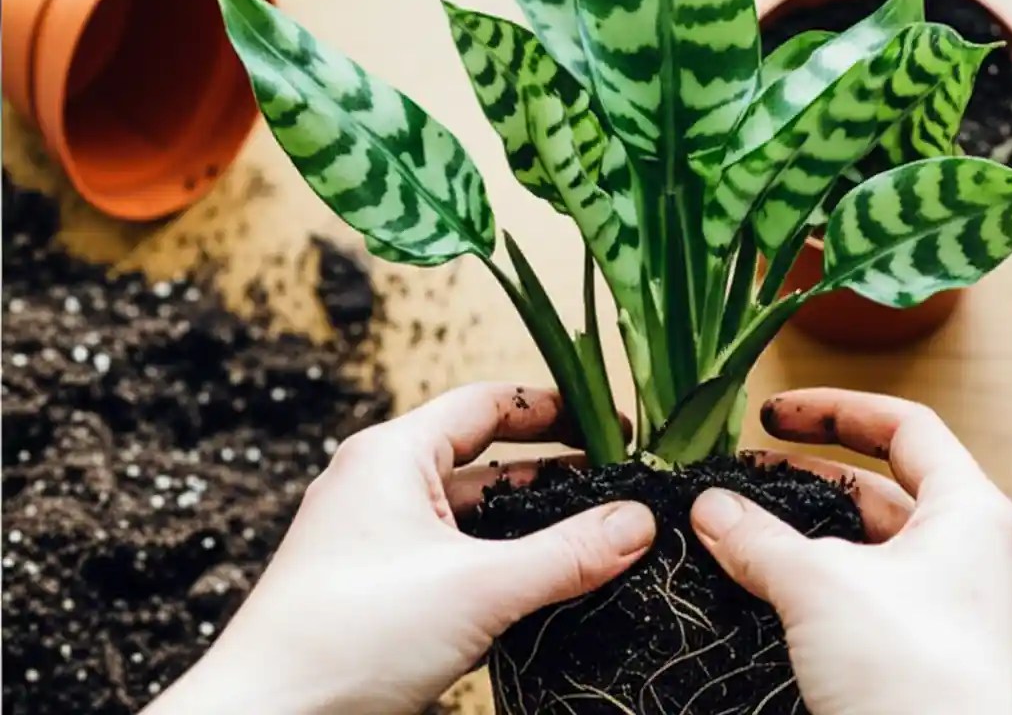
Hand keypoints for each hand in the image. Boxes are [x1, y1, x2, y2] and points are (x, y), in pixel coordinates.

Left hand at [145, 383, 654, 714]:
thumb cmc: (346, 636)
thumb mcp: (477, 588)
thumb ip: (565, 554)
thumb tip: (638, 522)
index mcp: (392, 455)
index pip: (487, 402)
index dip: (556, 409)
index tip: (613, 426)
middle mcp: (380, 485)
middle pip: (484, 457)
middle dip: (553, 470)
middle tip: (617, 484)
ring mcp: (376, 538)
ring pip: (470, 513)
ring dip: (529, 521)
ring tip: (594, 534)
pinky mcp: (378, 587)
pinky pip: (454, 555)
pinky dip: (500, 560)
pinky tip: (542, 583)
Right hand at [692, 389, 1011, 714]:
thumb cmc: (921, 682)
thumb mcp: (822, 590)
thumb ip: (760, 540)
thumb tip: (712, 507)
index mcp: (971, 512)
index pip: (905, 426)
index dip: (835, 409)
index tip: (773, 415)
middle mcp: (974, 555)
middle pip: (882, 490)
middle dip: (807, 481)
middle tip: (742, 480)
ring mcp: (958, 612)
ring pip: (872, 553)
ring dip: (809, 540)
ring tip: (742, 537)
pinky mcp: (934, 661)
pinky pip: (871, 602)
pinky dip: (821, 589)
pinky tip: (770, 598)